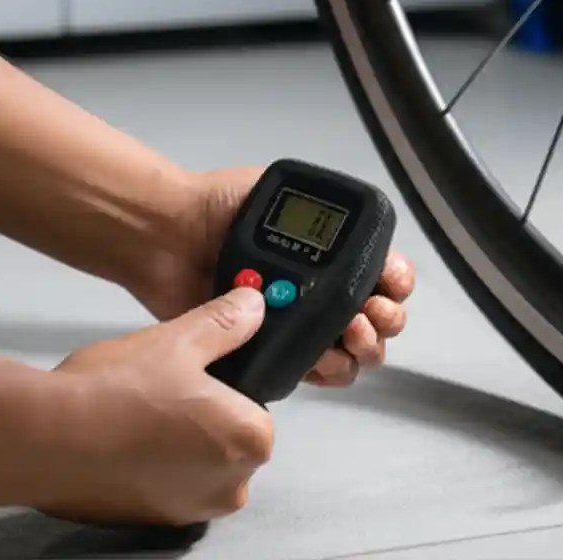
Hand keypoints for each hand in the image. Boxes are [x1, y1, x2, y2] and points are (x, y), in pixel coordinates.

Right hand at [42, 288, 273, 525]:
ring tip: (132, 411)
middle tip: (156, 387)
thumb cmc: (121, 389)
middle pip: (227, 438)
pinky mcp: (151, 521)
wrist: (48, 440)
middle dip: (200, 415)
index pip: (255, 405)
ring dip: (174, 441)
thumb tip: (254, 305)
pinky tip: (117, 439)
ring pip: (194, 462)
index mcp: (250, 441)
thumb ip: (224, 324)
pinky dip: (148, 465)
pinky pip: (162, 483)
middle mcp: (232, 487)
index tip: (188, 371)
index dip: (223, 384)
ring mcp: (190, 511)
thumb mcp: (178, 340)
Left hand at [135, 166, 415, 388]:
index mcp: (328, 253)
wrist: (166, 235)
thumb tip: (344, 229)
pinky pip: (312, 372)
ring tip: (349, 332)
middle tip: (369, 313)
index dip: (396, 282)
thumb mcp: (273, 191)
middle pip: (378, 321)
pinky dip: (326, 369)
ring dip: (364, 348)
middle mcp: (319, 292)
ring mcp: (296, 324)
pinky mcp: (270, 352)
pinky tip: (322, 355)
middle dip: (386, 320)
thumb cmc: (215, 207)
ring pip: (353, 354)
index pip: (383, 274)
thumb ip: (312, 209)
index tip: (390, 283)